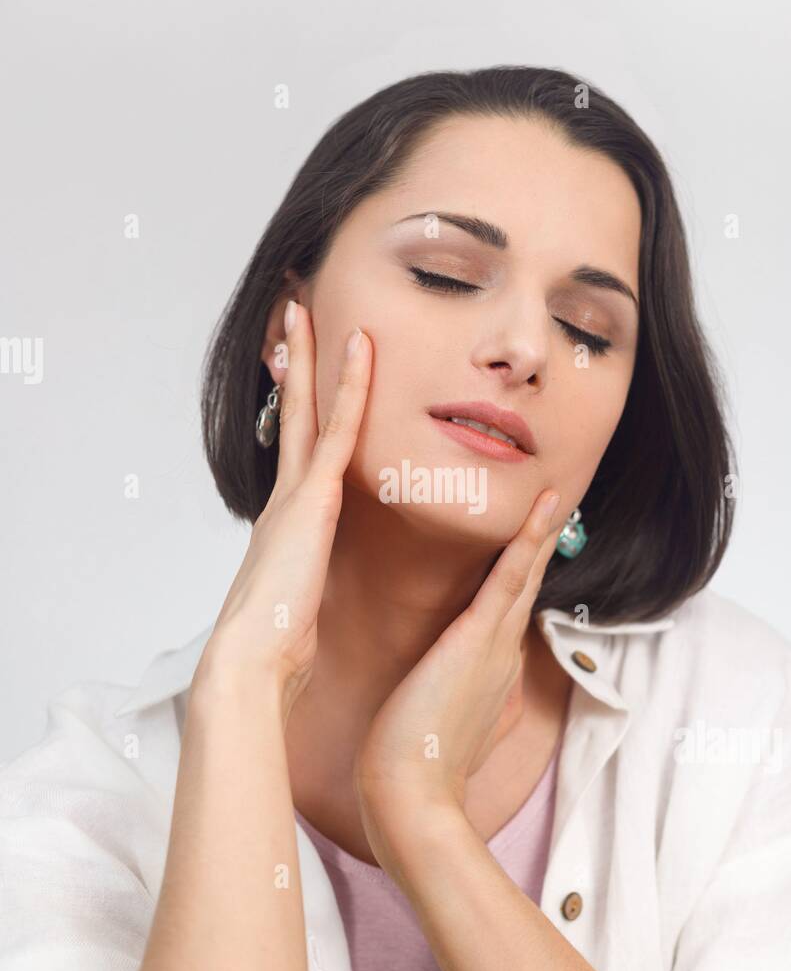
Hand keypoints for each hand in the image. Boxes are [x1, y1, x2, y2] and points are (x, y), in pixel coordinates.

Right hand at [204, 299, 371, 712]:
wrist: (252, 660)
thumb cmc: (274, 649)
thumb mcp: (297, 612)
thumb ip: (304, 593)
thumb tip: (305, 602)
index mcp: (285, 528)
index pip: (297, 458)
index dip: (299, 417)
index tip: (299, 384)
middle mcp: (286, 501)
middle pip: (293, 420)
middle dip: (293, 369)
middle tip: (292, 321)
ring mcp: (297, 494)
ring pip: (309, 411)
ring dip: (311, 359)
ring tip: (307, 310)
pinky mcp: (313, 497)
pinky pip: (339, 428)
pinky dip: (350, 385)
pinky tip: (360, 348)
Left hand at [353, 487, 562, 863]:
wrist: (412, 798)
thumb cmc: (413, 770)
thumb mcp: (437, 730)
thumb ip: (451, 709)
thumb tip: (454, 703)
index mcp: (489, 673)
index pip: (505, 614)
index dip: (518, 577)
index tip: (526, 548)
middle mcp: (501, 655)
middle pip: (524, 588)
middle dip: (540, 547)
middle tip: (555, 503)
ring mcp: (495, 646)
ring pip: (524, 575)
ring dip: (541, 532)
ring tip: (555, 493)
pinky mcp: (479, 640)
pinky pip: (510, 579)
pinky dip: (529, 540)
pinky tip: (542, 507)